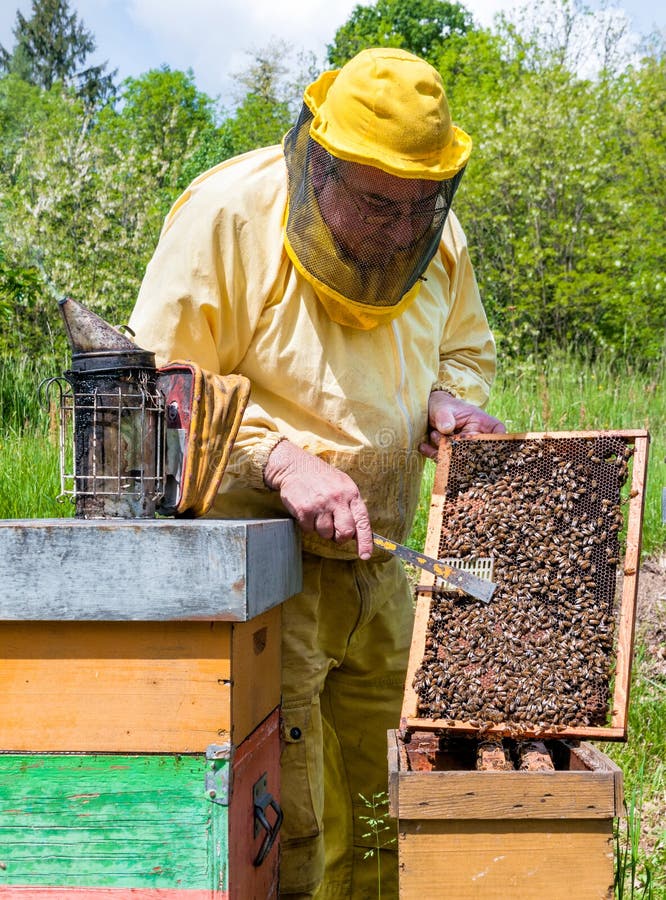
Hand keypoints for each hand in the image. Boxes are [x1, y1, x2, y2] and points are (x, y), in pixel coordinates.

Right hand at [264, 440, 373, 559]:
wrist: (295, 466)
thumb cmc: (321, 478)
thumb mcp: (343, 485)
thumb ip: (351, 506)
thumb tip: (357, 532)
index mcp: (351, 493)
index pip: (362, 521)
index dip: (365, 541)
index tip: (365, 555)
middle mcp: (337, 499)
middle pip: (345, 533)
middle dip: (340, 538)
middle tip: (335, 532)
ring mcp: (321, 505)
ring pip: (326, 534)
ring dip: (322, 529)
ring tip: (318, 513)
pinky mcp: (305, 510)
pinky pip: (310, 530)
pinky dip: (308, 525)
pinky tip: (308, 511)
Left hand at [420, 391, 505, 459]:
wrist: (429, 412)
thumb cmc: (441, 406)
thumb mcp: (442, 408)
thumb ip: (444, 416)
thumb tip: (447, 428)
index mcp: (482, 423)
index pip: (498, 433)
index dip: (497, 442)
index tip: (487, 444)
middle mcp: (476, 438)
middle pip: (478, 452)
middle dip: (460, 448)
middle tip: (445, 437)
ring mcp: (464, 449)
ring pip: (460, 458)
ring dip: (444, 449)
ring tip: (434, 433)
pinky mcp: (451, 455)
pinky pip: (444, 461)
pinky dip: (433, 454)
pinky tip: (423, 446)